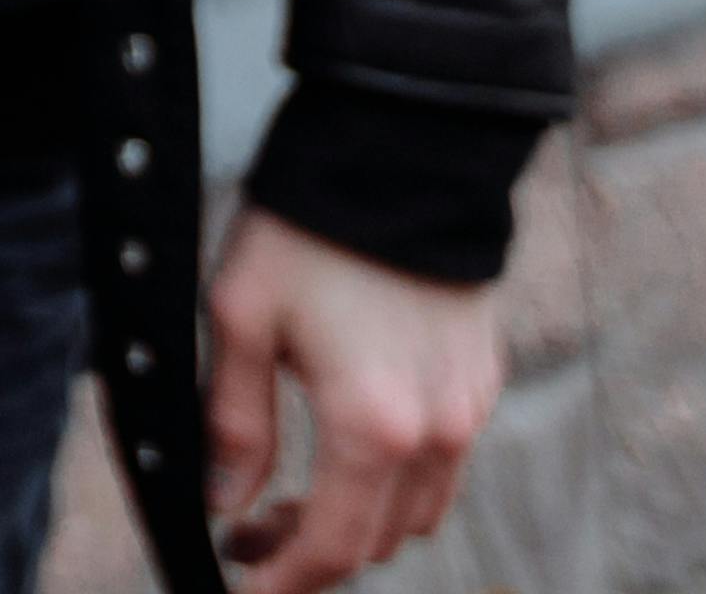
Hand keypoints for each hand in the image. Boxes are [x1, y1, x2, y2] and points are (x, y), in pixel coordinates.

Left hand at [203, 205, 500, 590]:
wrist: (402, 153)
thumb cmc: (308, 230)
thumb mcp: (241, 317)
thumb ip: (231, 420)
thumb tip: (223, 500)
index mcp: (373, 427)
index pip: (331, 546)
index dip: (282, 580)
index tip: (240, 581)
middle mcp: (436, 433)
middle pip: (377, 541)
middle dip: (311, 553)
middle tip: (249, 534)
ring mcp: (469, 409)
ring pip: (417, 511)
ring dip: (359, 520)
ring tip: (293, 494)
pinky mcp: (482, 379)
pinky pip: (443, 464)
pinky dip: (395, 480)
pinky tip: (345, 446)